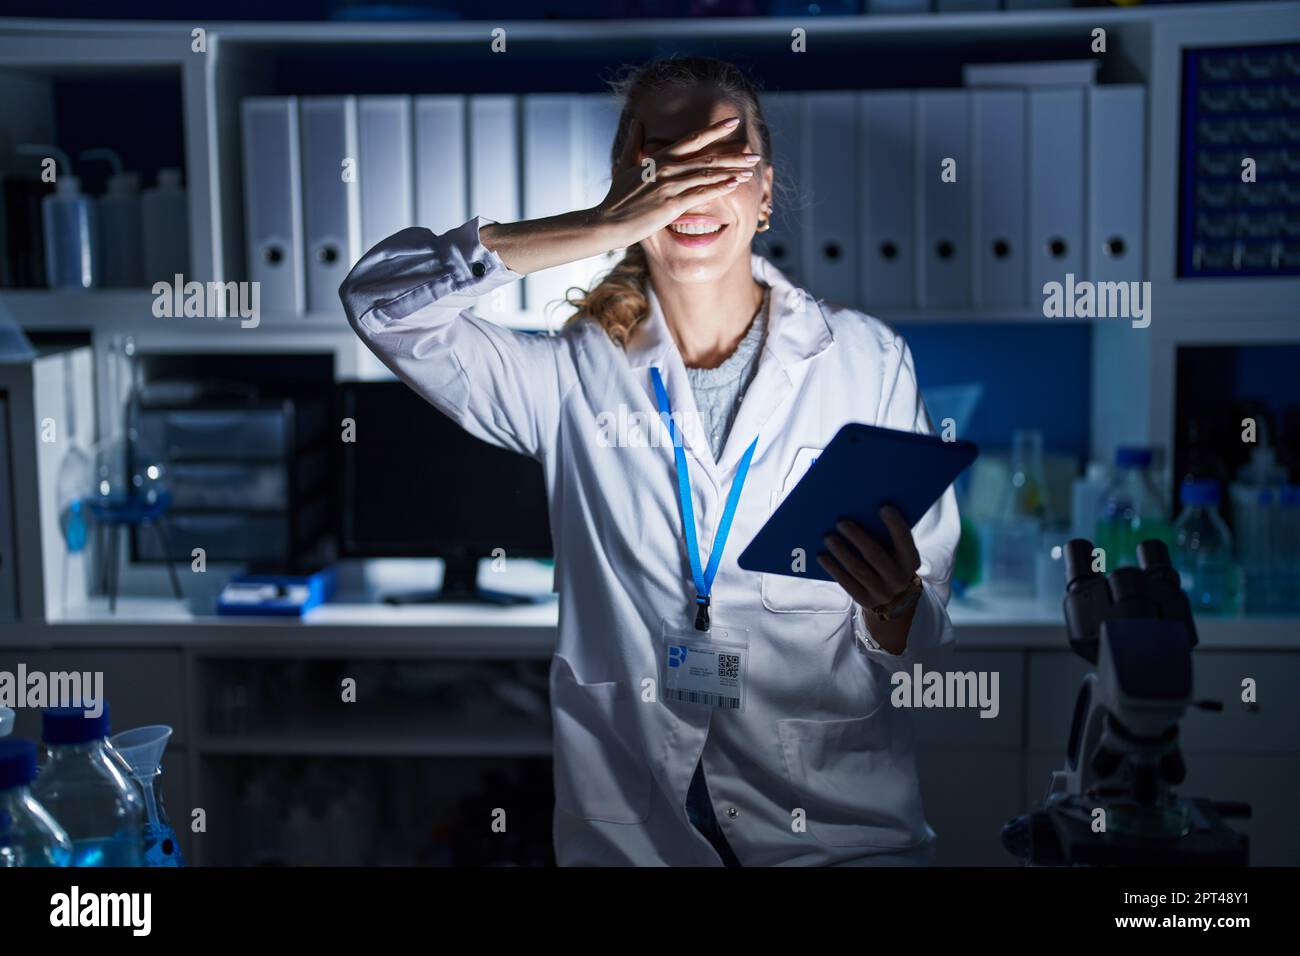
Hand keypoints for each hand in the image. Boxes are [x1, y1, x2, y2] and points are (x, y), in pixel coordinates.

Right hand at [593, 116, 762, 248]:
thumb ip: (633, 143)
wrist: (607, 223)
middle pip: (707, 157)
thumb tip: (637, 122)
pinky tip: (734, 184)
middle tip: (754, 154)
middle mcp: (666, 168)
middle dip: (733, 155)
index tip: (734, 123)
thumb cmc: (616, 198)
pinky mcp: (671, 205)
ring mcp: (669, 186)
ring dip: (732, 172)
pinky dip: (719, 188)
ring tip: (750, 170)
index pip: (693, 139)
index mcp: (658, 158)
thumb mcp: (624, 165)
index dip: (715, 130)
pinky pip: (701, 194)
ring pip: (707, 175)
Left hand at [817, 506, 922, 654]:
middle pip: (876, 556)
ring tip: (828, 537)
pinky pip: (847, 584)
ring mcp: (883, 593)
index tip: (883, 507)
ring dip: (842, 552)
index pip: (905, 541)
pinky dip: (833, 569)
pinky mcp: (866, 601)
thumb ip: (888, 536)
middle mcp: (899, 578)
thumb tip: (863, 510)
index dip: (895, 525)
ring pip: (859, 570)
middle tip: (841, 522)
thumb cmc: (891, 561)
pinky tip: (822, 556)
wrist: (894, 598)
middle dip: (858, 537)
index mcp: (911, 561)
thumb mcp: (897, 552)